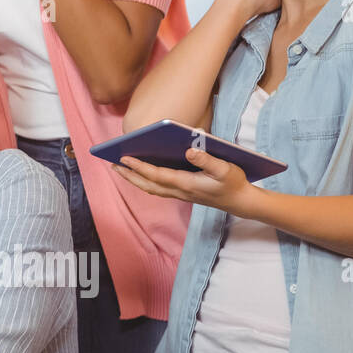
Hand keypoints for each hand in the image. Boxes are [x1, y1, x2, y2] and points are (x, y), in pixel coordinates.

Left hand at [113, 146, 258, 214]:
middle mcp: (180, 191)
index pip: (157, 175)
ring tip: (119, 168)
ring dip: (134, 179)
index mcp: (187, 184)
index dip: (139, 167)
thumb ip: (208, 159)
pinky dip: (145, 181)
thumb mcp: (225, 169)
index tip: (123, 159)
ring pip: (150, 188)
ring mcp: (180, 194)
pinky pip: (157, 188)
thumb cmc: (233, 183)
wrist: (240, 202)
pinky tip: (140, 173)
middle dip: (129, 175)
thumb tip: (190, 150)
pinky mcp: (182, 193)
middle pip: (147, 184)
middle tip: (112, 164)